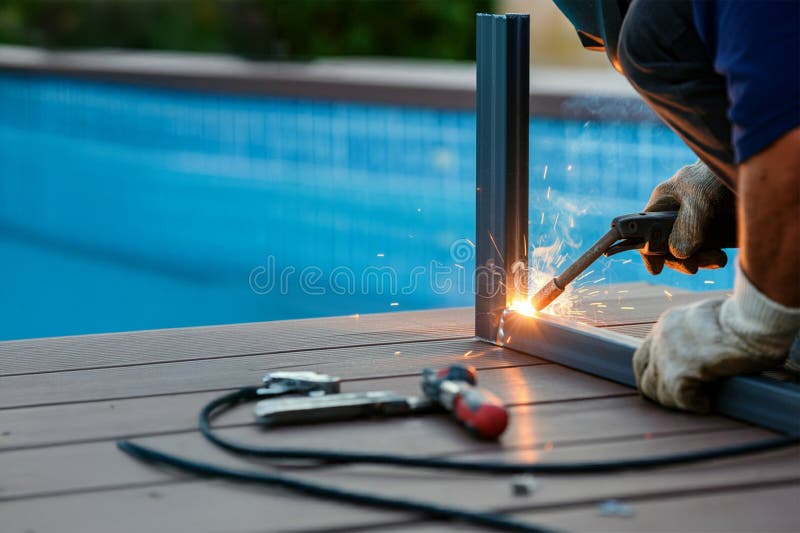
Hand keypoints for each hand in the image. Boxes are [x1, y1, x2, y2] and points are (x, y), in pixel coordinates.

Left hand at [633, 266, 799, 412]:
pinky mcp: (682, 373)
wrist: (751, 323)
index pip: (643, 355)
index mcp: (667, 323)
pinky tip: (708, 403)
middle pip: (646, 377)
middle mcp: (660, 339)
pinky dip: (695, 404)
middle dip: (661, 391)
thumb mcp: (709, 316)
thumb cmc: (742, 317)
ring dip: (679, 401)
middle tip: (682, 400)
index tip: (665, 383)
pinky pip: (681, 399)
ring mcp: (668, 357)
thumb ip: (694, 332)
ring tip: (699, 401)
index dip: (652, 373)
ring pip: (661, 391)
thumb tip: (700, 348)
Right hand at [641, 161, 736, 274]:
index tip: (656, 268)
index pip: (644, 232)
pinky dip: (711, 257)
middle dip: (679, 259)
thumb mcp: (701, 199)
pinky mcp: (712, 230)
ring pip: (687, 251)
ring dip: (700, 260)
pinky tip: (719, 257)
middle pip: (666, 246)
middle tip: (694, 267)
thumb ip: (688, 225)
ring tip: (716, 260)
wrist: (751, 168)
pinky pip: (705, 250)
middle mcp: (674, 214)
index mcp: (662, 203)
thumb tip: (679, 253)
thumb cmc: (717, 175)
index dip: (648, 250)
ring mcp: (693, 223)